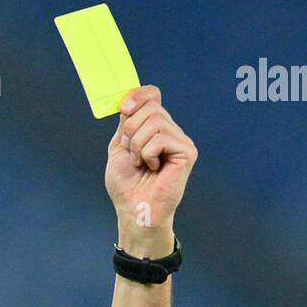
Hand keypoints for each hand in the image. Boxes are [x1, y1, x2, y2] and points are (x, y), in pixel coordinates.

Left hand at [106, 85, 197, 255]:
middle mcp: (171, 131)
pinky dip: (147, 153)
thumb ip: (126, 122)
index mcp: (155, 128)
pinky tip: (153, 168)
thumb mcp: (119, 147)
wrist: (134, 211)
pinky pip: (160, 138)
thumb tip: (129, 99)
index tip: (123, 108)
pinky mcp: (187, 152)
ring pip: (154, 121)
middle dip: (130, 130)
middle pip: (150, 107)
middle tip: (131, 154)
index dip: (137, 95)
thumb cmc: (127, 186)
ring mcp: (180, 141)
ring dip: (137, 145)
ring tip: (140, 164)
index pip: (152, 95)